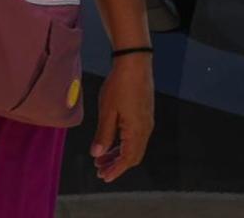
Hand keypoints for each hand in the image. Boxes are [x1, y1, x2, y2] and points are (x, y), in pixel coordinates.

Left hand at [92, 55, 153, 181]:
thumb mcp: (107, 111)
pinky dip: (123, 144)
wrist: (134, 65)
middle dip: (116, 165)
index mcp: (137, 131)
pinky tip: (111, 143)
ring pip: (134, 147)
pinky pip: (135, 137)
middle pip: (133, 156)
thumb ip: (103, 134)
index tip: (104, 177)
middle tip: (99, 170)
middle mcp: (145, 130)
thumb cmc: (119, 86)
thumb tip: (97, 155)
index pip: (128, 159)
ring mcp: (146, 123)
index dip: (116, 170)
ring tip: (101, 158)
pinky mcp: (144, 116)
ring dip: (119, 154)